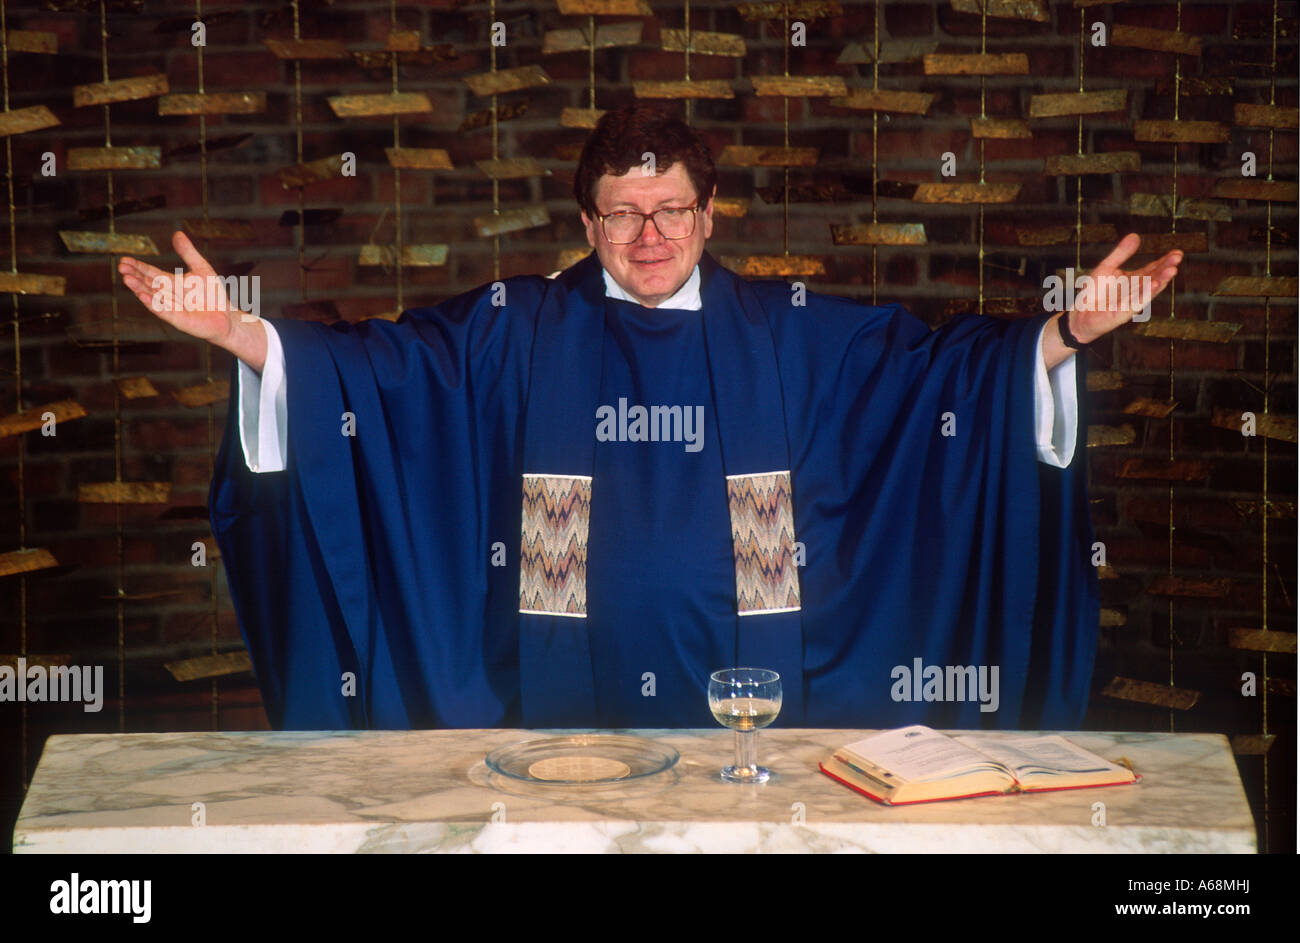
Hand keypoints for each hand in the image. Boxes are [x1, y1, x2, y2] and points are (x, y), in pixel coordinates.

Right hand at [119, 230, 266, 370]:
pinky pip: (165, 312)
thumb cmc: (212, 294)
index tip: (124, 260)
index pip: (150, 273)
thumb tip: (177, 233)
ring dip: (140, 289)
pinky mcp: (181, 321)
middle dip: (134, 276)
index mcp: (170, 283)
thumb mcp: (201, 268)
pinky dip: (155, 304)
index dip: (138, 267)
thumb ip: (188, 253)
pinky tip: (144, 297)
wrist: (227, 317)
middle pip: (148, 285)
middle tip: (121, 268)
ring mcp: (173, 309)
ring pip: (153, 298)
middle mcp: (168, 296)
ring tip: (127, 279)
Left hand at [1067, 232, 1183, 343]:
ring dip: (1160, 281)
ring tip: (1172, 270)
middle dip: (1166, 268)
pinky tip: (1154, 284)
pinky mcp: (1122, 313)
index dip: (1165, 261)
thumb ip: (1121, 253)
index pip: (1153, 269)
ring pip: (1148, 291)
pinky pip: (1135, 303)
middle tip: (1178, 258)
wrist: (1080, 314)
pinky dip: (1145, 294)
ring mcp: (1131, 303)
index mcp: (1135, 280)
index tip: (1177, 253)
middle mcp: (1136, 292)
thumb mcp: (1107, 267)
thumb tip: (1135, 234)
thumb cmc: (1094, 292)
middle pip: (1154, 278)